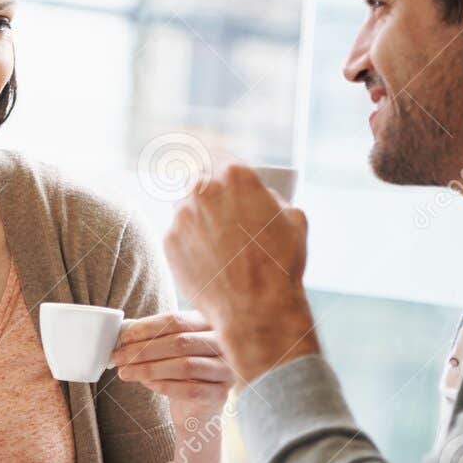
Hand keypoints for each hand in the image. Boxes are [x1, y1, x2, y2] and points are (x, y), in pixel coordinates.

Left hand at [110, 311, 233, 427]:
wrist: (197, 411)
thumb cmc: (181, 376)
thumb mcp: (168, 352)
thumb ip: (153, 340)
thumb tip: (123, 336)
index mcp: (209, 325)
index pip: (176, 321)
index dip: (147, 328)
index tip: (123, 337)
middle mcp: (223, 345)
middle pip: (180, 342)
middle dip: (143, 350)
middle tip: (118, 357)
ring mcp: (225, 370)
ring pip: (184, 365)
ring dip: (149, 368)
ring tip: (125, 372)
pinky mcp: (221, 394)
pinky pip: (190, 389)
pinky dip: (163, 385)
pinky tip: (146, 384)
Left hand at [163, 162, 318, 385]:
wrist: (255, 307)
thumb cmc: (280, 264)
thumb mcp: (294, 218)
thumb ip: (272, 197)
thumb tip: (261, 197)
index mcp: (236, 175)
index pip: (219, 156)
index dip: (220, 166)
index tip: (220, 175)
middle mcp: (203, 188)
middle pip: (197, 179)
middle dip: (205, 191)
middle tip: (216, 209)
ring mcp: (182, 215)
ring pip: (184, 207)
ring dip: (195, 217)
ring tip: (215, 243)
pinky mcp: (169, 242)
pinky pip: (177, 235)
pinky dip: (188, 244)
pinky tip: (206, 262)